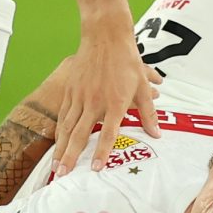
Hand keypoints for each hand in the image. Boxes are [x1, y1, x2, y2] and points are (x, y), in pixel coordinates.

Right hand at [44, 12, 163, 177]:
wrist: (106, 37)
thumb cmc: (127, 61)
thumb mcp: (142, 86)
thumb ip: (149, 113)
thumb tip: (157, 134)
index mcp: (115, 103)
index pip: (107, 134)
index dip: (101, 152)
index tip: (95, 169)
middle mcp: (95, 102)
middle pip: (79, 134)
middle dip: (70, 157)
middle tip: (62, 175)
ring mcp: (80, 96)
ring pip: (67, 126)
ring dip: (60, 147)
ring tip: (55, 166)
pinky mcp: (71, 89)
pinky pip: (63, 114)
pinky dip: (59, 129)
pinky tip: (56, 141)